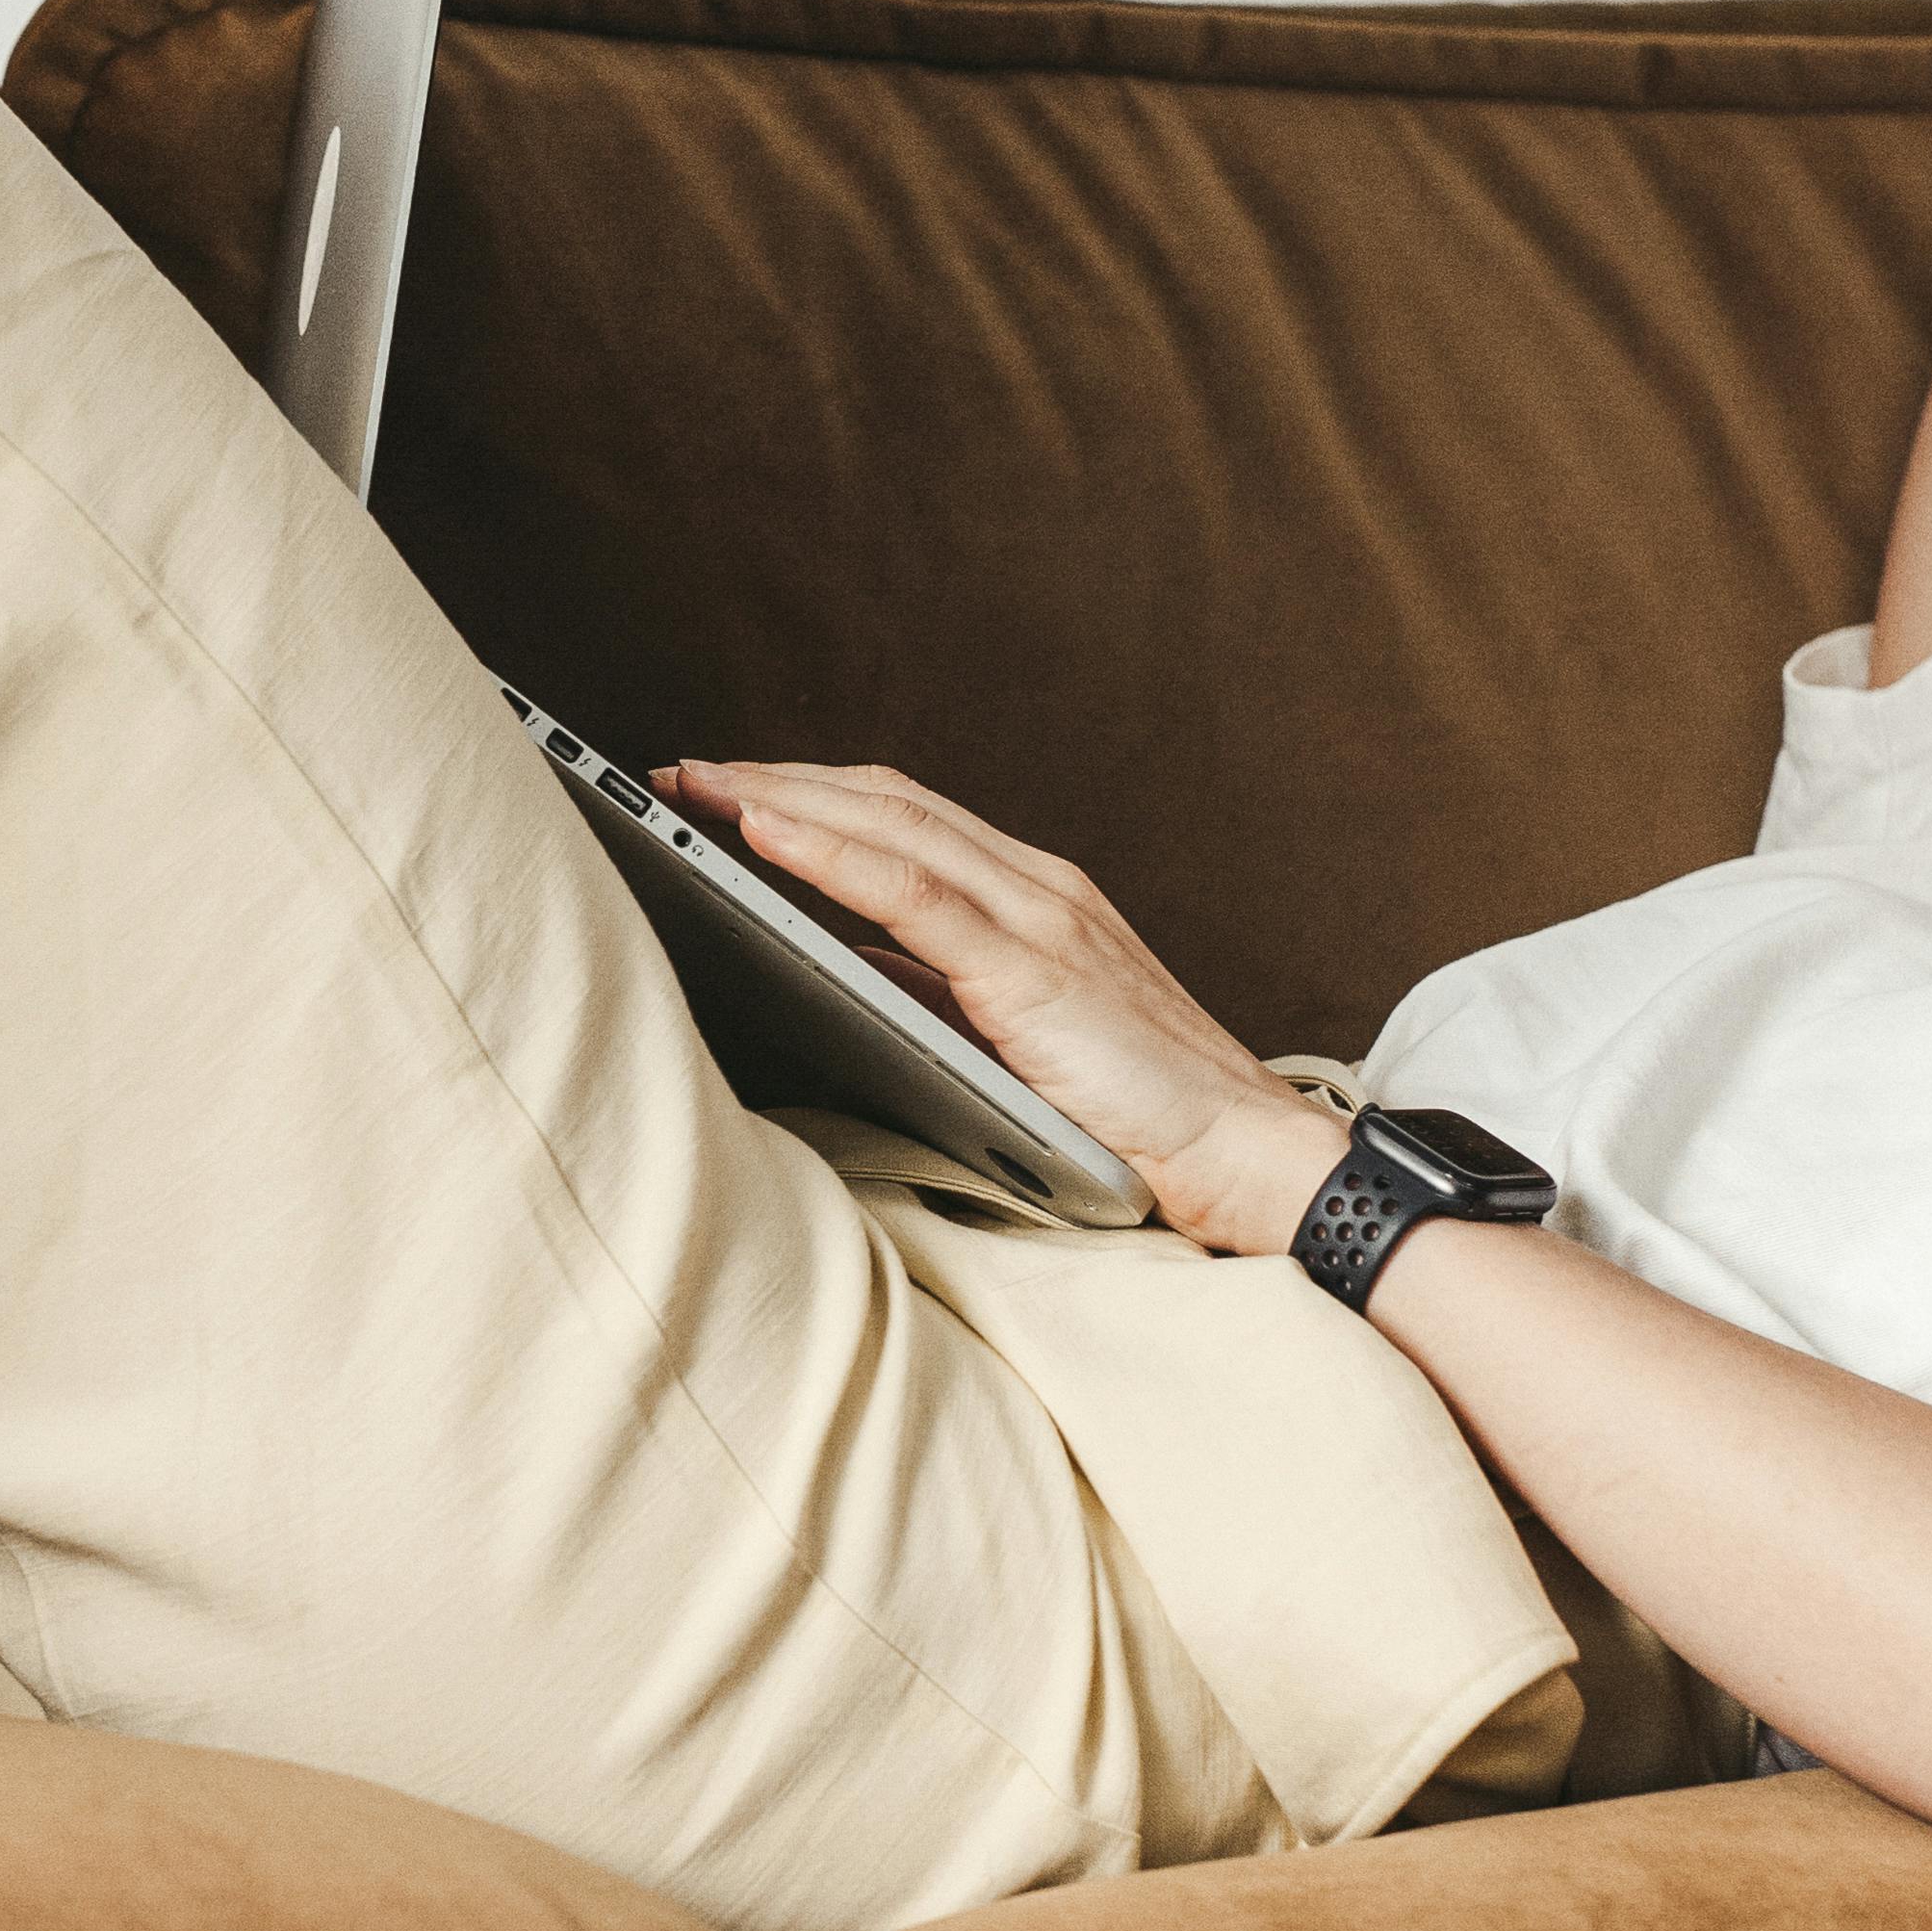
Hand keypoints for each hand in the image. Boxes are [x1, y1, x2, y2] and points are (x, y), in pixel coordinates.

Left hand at [653, 761, 1343, 1253]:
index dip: (812, 794)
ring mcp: (1041, 920)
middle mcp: (1038, 888)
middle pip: (885, 802)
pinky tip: (762, 835)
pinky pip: (913, 892)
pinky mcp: (1035, 971)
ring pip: (891, 829)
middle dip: (777, 779)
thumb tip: (860, 959)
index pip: (905, 819)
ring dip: (782, 800)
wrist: (1249, 1158)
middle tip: (682, 772)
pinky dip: (829, 854)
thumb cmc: (1143, 1115)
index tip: (728, 788)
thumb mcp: (1026, 1035)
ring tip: (697, 787)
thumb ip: (954, 987)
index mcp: (1037, 900)